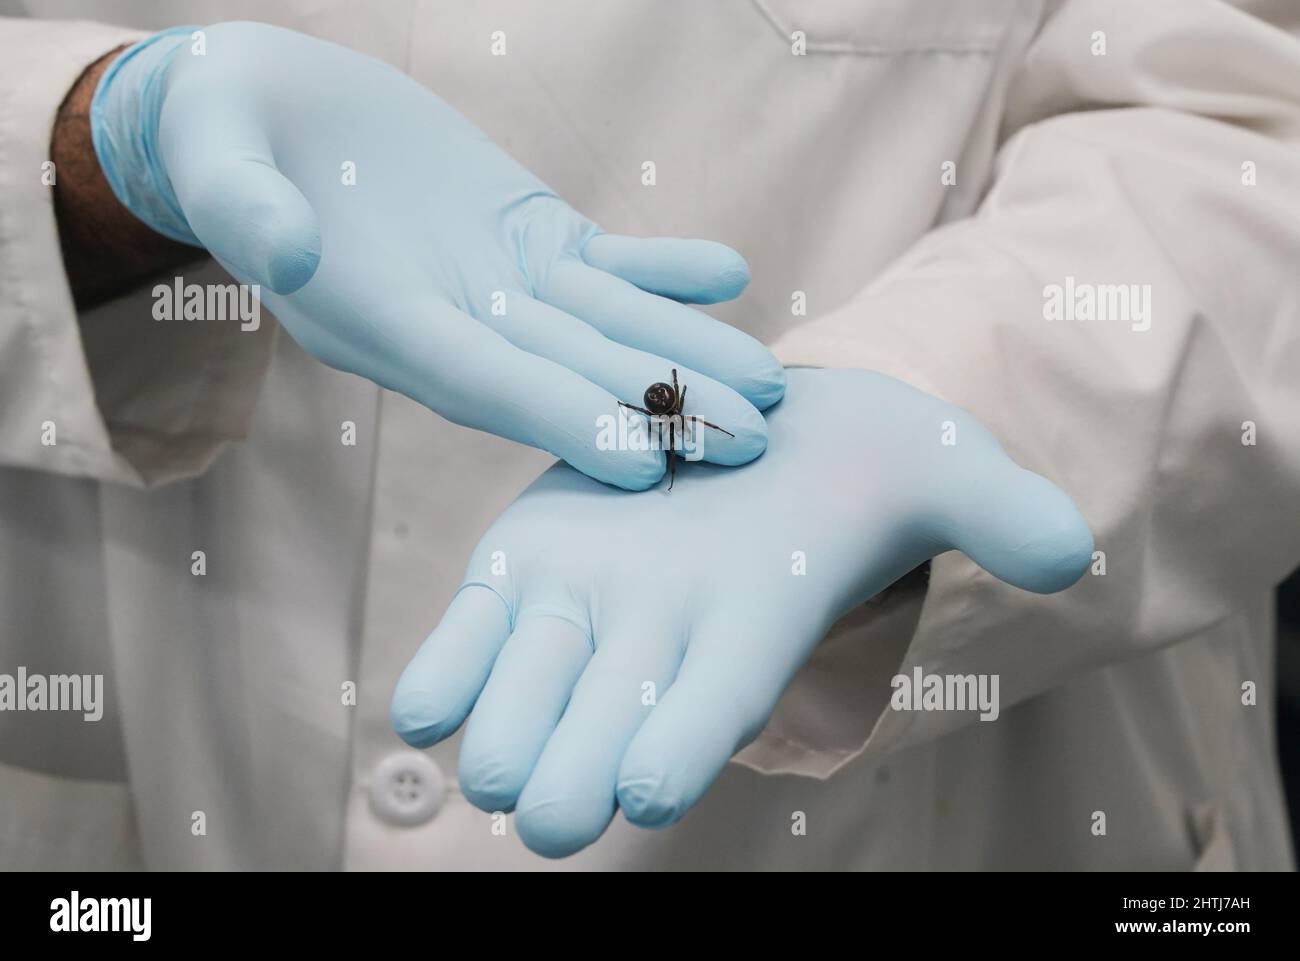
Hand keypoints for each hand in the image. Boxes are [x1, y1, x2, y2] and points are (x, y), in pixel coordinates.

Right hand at [90, 22, 782, 488]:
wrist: (262, 112)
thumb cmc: (224, 135)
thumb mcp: (218, 156)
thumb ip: (247, 207)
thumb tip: (289, 251)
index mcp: (380, 323)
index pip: (483, 383)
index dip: (562, 421)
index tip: (644, 463)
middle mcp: (451, 320)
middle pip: (569, 374)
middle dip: (662, 409)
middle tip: (753, 444)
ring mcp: (495, 281)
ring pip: (604, 325)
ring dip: (687, 351)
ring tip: (771, 377)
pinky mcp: (522, 237)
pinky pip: (603, 259)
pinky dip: (662, 267)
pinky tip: (728, 271)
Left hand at [390, 368, 1092, 856]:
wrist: (765, 429)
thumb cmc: (855, 461)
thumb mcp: (932, 461)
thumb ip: (993, 507)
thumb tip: (1071, 554)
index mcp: (749, 627)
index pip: (717, 709)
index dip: (683, 745)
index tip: (649, 787)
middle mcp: (658, 642)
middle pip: (602, 743)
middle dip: (572, 784)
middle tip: (546, 809)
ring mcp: (580, 609)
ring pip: (521, 709)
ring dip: (501, 738)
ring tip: (488, 752)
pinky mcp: (522, 567)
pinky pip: (466, 644)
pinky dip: (446, 676)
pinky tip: (425, 703)